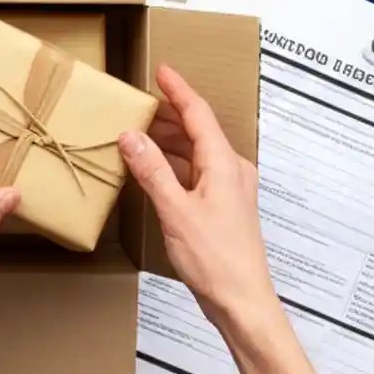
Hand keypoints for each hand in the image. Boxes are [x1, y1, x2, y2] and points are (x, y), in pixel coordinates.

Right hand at [117, 64, 275, 326]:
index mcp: (224, 164)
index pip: (199, 114)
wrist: (242, 301)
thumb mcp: (175, 211)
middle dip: (169, 115)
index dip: (178, 91)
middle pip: (198, 131)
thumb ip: (152, 171)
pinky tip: (155, 172)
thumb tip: (131, 137)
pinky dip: (174, 166)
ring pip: (197, 153)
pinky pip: (196, 174)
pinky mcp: (222, 209)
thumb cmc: (216, 260)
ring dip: (170, 142)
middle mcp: (231, 171)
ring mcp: (229, 191)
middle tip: (139, 104)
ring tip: (140, 134)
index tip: (162, 71)